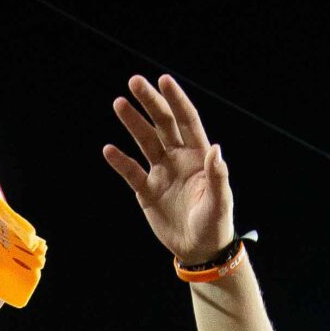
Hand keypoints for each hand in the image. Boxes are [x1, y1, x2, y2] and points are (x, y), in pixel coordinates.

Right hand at [103, 74, 235, 267]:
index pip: (186, 121)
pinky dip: (120, 162)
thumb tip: (214, 149)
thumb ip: (217, 175)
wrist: (199, 250)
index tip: (164, 80)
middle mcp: (178, 158)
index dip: (175, 100)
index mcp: (198, 156)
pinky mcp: (147, 192)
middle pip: (162, 124)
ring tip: (119, 103)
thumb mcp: (220, 201)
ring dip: (132, 123)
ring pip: (144, 142)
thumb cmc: (215, 224)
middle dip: (150, 102)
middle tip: (135, 81)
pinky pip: (131, 173)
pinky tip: (109, 149)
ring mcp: (161, 173)